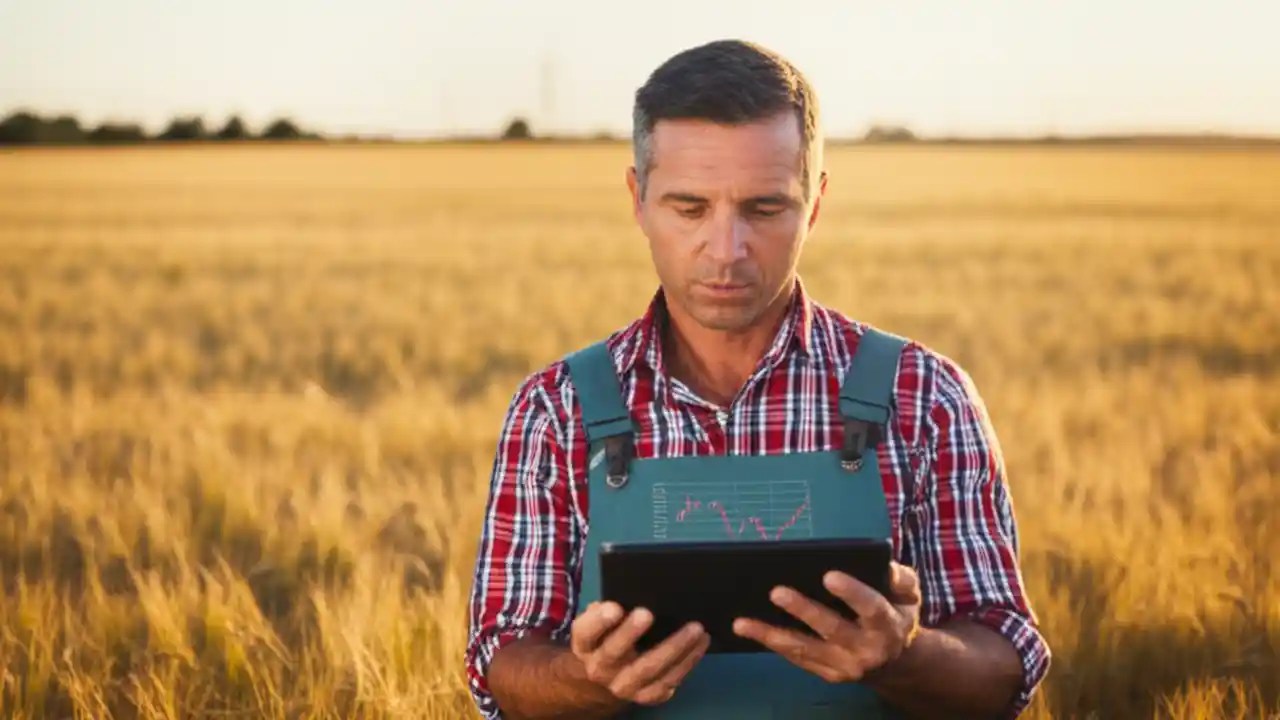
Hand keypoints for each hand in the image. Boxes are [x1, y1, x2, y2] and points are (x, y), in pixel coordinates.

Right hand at [570, 600, 710, 705]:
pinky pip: (670, 681)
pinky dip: (688, 661)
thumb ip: (609, 607)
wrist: (608, 675)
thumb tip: (629, 591)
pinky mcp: (648, 696)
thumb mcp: (601, 619)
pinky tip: (701, 643)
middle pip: (613, 653)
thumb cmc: (609, 635)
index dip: (598, 621)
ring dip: (674, 647)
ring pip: (648, 669)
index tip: (614, 606)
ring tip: (695, 628)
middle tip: (648, 613)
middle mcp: (600, 669)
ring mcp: (624, 687)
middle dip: (630, 633)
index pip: (585, 634)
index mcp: (585, 645)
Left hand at [732, 562, 921, 683]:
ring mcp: (844, 666)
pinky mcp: (827, 674)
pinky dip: (772, 644)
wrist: (896, 661)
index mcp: (887, 625)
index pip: (871, 608)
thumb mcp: (909, 594)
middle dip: (804, 610)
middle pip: (832, 629)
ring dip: (771, 635)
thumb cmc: (896, 614)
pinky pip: (797, 658)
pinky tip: (749, 630)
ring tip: (742, 623)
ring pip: (804, 649)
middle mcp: (866, 649)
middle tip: (777, 592)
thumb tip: (883, 565)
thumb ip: (901, 578)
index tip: (829, 575)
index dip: (851, 592)